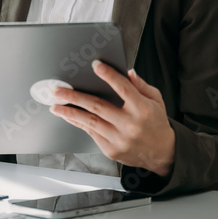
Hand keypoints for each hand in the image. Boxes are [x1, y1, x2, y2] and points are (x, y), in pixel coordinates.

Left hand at [50, 60, 175, 176]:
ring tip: (56, 105)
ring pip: (90, 122)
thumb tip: (128, 72)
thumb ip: (141, 86)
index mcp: (143, 109)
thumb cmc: (156, 123)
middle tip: (59, 90)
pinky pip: (91, 133)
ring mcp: (120, 139)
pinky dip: (78, 123)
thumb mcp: (156, 100)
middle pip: (98, 106)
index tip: (95, 65)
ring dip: (70, 112)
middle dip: (75, 97)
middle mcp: (130, 125)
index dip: (108, 75)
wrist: (162, 153)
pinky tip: (68, 116)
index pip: (123, 88)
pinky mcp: (111, 150)